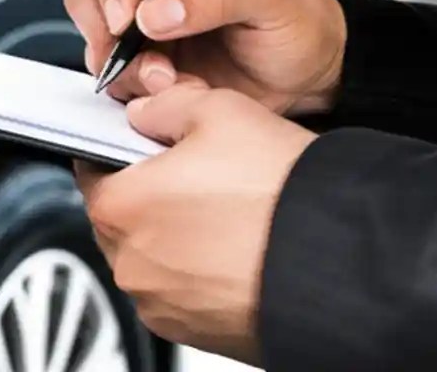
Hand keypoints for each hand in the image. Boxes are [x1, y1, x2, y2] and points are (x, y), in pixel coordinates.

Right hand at [65, 0, 346, 114]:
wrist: (308, 72)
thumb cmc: (296, 19)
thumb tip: (151, 15)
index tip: (129, 18)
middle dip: (107, 31)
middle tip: (150, 60)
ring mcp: (139, 17)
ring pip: (93, 37)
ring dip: (126, 67)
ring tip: (175, 80)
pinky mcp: (141, 57)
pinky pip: (113, 73)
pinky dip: (137, 89)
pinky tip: (178, 88)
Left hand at [76, 81, 316, 364]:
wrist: (344, 262)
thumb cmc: (282, 193)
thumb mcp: (219, 111)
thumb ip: (165, 105)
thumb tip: (145, 111)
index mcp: (119, 206)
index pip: (91, 166)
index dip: (121, 147)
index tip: (148, 143)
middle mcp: (129, 263)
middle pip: (123, 214)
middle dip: (153, 192)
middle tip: (204, 175)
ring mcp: (161, 304)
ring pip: (154, 255)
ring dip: (179, 234)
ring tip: (233, 212)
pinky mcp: (195, 331)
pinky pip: (184, 291)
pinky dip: (202, 271)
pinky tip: (242, 248)